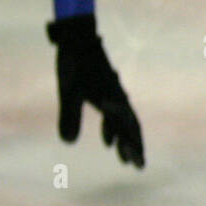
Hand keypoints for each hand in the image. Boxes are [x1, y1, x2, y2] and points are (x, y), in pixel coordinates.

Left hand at [47, 14, 144, 168]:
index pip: (127, 128)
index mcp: (114, 101)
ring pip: (123, 120)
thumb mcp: (68, 92)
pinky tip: (105, 139)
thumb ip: (69, 117)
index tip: (137, 165)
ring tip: (122, 156)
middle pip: (131, 126)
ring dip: (124, 138)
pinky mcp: (106, 89)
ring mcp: (113, 94)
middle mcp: (118, 98)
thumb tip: (68, 143)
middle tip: (137, 166)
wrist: (78, 39)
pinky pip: (114, 113)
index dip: (132, 147)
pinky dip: (112, 127)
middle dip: (133, 146)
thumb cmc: (74, 65)